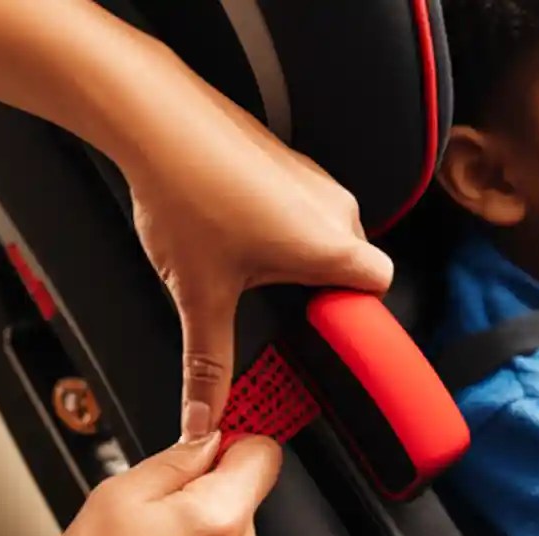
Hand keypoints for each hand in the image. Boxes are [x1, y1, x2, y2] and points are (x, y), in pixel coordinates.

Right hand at [4, 433, 279, 535]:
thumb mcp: (119, 495)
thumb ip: (176, 458)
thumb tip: (208, 439)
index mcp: (221, 519)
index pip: (263, 452)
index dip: (231, 443)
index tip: (205, 449)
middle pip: (246, 493)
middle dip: (206, 491)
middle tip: (157, 513)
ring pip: (234, 529)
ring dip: (203, 528)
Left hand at [123, 73, 393, 439]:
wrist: (158, 120)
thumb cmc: (188, 192)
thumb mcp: (199, 296)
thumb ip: (208, 364)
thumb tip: (205, 411)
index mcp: (331, 246)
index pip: (380, 293)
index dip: (357, 321)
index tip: (329, 344)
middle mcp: (335, 210)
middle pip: (353, 268)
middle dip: (317, 293)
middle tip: (275, 309)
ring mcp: (315, 181)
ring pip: (327, 236)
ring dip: (298, 259)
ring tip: (245, 265)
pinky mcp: (291, 163)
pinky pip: (305, 208)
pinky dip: (281, 227)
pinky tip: (235, 231)